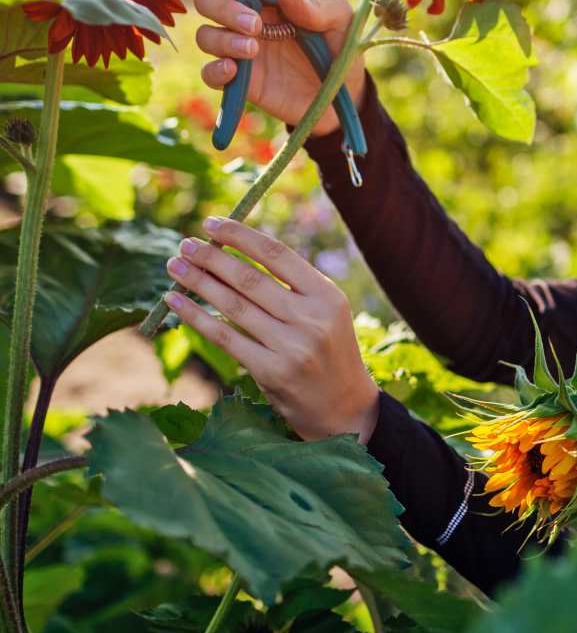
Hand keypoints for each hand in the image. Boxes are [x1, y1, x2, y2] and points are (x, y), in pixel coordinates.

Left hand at [163, 216, 380, 443]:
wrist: (345, 409)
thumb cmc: (328, 352)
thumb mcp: (325, 313)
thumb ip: (292, 287)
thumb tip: (235, 253)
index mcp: (327, 296)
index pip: (278, 255)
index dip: (241, 236)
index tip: (212, 223)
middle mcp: (311, 318)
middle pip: (251, 278)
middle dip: (212, 257)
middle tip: (185, 244)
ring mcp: (291, 347)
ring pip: (233, 305)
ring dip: (198, 282)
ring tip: (175, 265)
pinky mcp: (271, 372)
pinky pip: (225, 337)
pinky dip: (196, 316)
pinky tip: (175, 301)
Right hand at [193, 0, 365, 137]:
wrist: (348, 94)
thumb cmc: (341, 47)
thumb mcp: (341, 20)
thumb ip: (316, 6)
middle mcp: (247, 18)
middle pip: (208, 0)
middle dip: (222, 7)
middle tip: (254, 24)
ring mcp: (242, 50)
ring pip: (205, 36)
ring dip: (223, 39)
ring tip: (254, 49)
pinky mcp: (243, 82)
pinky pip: (210, 74)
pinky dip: (215, 70)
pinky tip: (234, 70)